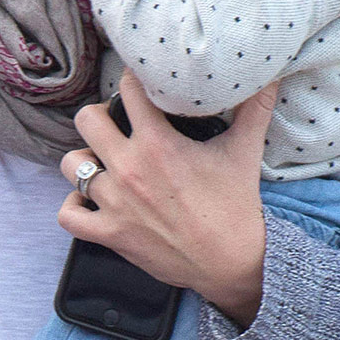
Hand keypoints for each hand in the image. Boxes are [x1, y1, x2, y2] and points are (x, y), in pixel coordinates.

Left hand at [60, 79, 275, 326]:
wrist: (232, 262)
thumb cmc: (236, 206)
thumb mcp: (245, 151)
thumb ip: (254, 109)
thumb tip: (271, 76)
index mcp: (157, 144)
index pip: (128, 91)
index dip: (132, 80)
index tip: (139, 82)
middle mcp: (129, 169)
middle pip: (87, 120)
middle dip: (100, 116)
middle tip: (116, 123)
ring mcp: (115, 203)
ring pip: (73, 165)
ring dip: (84, 159)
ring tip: (102, 160)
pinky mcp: (110, 234)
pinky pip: (68, 215)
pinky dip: (74, 205)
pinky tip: (89, 198)